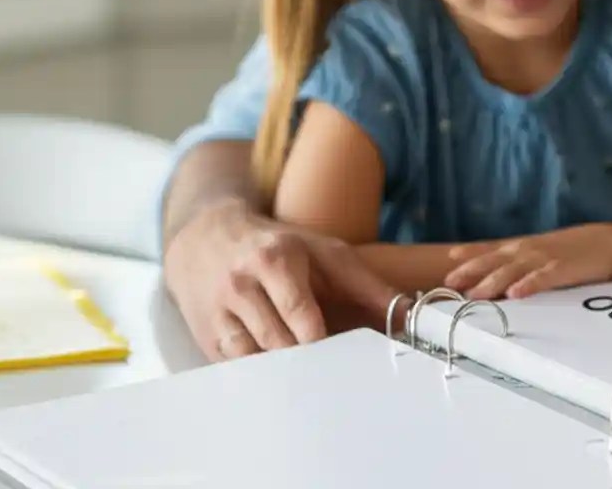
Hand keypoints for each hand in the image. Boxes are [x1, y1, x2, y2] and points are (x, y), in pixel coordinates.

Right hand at [163, 198, 398, 361]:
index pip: (300, 313)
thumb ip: (367, 283)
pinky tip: (274, 374)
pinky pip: (233, 366)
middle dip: (305, 361)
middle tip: (329, 373)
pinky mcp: (205, 333)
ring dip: (280, 371)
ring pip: (252, 358)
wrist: (206, 235)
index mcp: (275, 259)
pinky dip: (255, 374)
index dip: (322, 341)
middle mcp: (241, 284)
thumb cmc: (277, 245)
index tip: (345, 356)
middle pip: (277, 342)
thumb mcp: (324, 252)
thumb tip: (406, 313)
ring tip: (304, 376)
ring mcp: (218, 310)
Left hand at [444, 225, 611, 299]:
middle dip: (472, 271)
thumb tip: (491, 279)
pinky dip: (529, 284)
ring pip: (513, 270)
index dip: (469, 255)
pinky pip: (543, 278)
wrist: (606, 243)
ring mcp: (544, 259)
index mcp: (521, 247)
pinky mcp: (562, 269)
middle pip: (495, 260)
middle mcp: (527, 251)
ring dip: (493, 281)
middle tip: (450, 283)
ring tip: (476, 293)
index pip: (490, 249)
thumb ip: (516, 263)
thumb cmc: (569, 252)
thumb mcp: (538, 253)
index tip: (448, 262)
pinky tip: (516, 293)